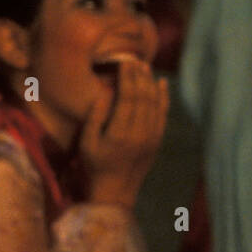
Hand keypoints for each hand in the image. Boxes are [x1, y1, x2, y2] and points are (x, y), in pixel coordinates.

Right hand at [80, 58, 168, 207]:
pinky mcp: (157, 141)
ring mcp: (152, 138)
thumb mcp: (87, 142)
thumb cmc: (94, 166)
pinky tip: (162, 85)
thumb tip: (106, 92)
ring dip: (151, 83)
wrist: (115, 192)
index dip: (128, 77)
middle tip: (134, 59)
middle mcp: (140, 134)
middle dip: (139, 76)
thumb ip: (96, 116)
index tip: (124, 62)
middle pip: (143, 97)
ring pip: (155, 104)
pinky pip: (163, 114)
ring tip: (145, 67)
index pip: (128, 97)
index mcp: (120, 133)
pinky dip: (164, 98)